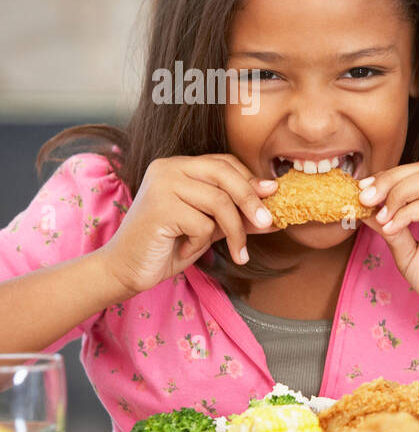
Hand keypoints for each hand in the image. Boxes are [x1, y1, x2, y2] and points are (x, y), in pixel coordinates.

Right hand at [102, 154, 279, 295]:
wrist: (127, 269)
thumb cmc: (169, 246)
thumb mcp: (211, 226)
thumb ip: (237, 213)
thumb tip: (277, 206)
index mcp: (178, 165)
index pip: (225, 163)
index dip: (251, 181)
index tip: (273, 198)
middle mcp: (167, 168)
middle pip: (226, 175)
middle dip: (252, 201)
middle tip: (269, 223)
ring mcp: (161, 185)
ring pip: (220, 202)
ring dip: (235, 232)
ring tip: (238, 252)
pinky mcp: (159, 207)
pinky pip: (202, 224)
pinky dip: (201, 243)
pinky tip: (185, 249)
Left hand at [357, 163, 418, 333]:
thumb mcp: (406, 253)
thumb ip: (390, 229)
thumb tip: (363, 209)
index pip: (414, 176)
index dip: (386, 178)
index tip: (360, 192)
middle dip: (388, 179)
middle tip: (363, 197)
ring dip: (396, 191)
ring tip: (377, 212)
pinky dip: (406, 213)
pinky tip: (391, 227)